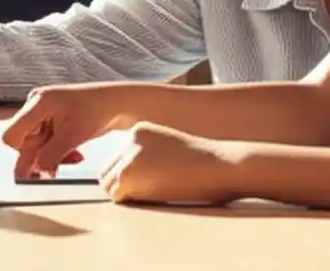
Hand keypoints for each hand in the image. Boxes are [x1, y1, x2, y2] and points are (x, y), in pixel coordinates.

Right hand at [1, 84, 134, 179]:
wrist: (117, 104)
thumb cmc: (98, 111)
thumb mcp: (74, 135)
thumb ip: (51, 154)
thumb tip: (36, 170)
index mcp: (37, 103)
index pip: (11, 136)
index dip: (23, 152)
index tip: (43, 159)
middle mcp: (35, 107)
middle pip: (22, 143)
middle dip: (41, 157)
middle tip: (58, 170)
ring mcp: (42, 114)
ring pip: (35, 146)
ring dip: (51, 157)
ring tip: (74, 158)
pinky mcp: (51, 122)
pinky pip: (45, 144)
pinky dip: (57, 152)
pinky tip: (75, 155)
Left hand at [99, 122, 237, 204]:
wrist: (222, 165)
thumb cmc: (205, 165)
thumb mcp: (171, 150)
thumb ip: (147, 157)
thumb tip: (125, 180)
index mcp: (140, 129)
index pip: (116, 158)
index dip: (127, 176)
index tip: (146, 182)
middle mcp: (129, 138)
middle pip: (107, 171)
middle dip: (122, 185)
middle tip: (148, 191)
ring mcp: (128, 155)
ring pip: (110, 184)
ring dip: (128, 194)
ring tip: (156, 192)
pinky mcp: (129, 173)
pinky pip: (116, 195)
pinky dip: (131, 201)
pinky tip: (156, 194)